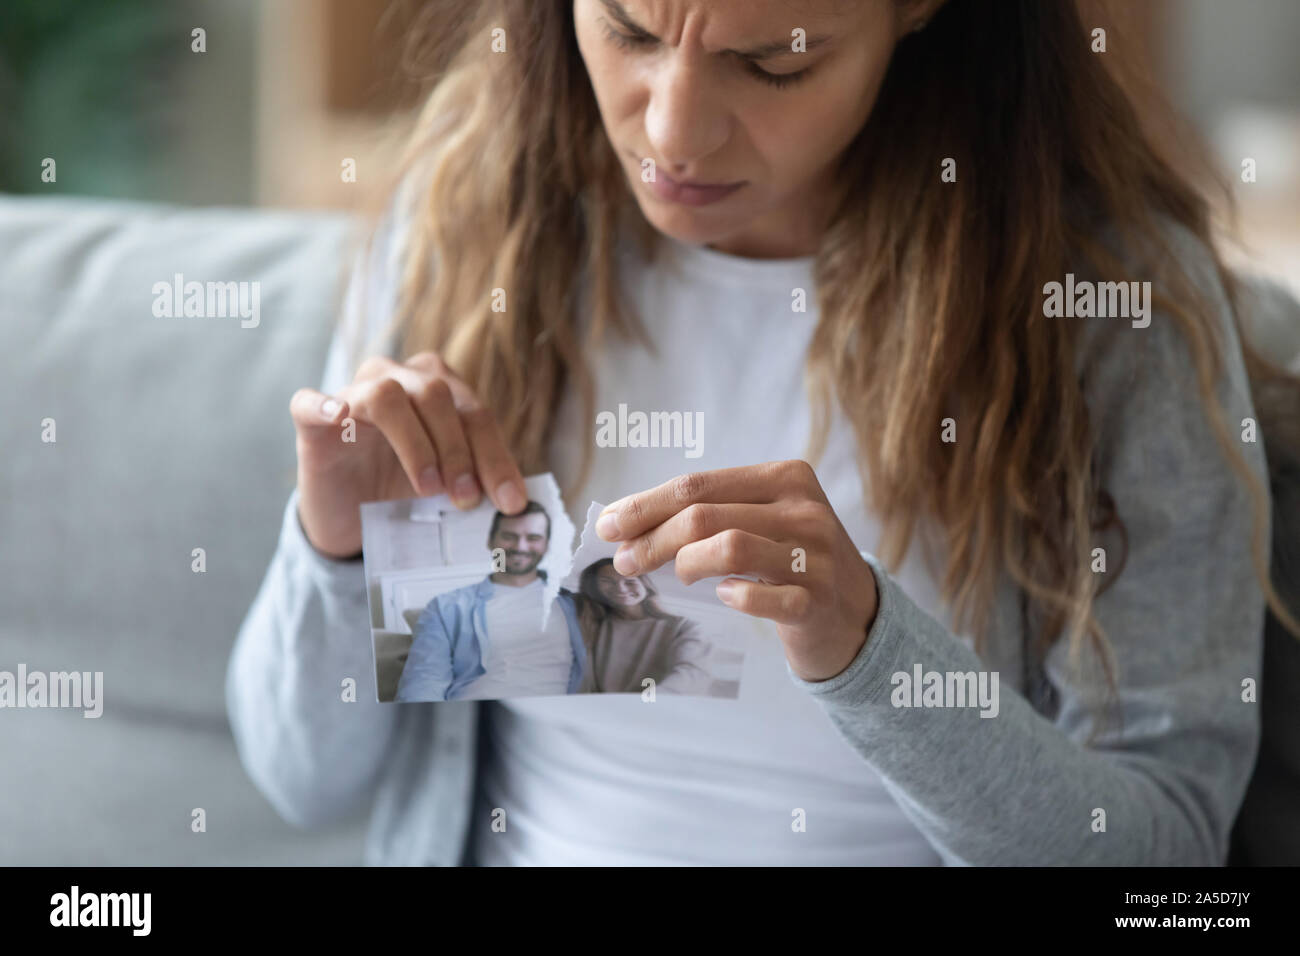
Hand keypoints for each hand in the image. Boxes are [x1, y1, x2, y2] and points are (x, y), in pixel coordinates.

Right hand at [290, 352, 526, 557]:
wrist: (348, 516)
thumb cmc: (403, 492)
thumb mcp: (447, 489)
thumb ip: (477, 483)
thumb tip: (518, 503)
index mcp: (440, 389)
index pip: (475, 414)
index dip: (496, 456)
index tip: (511, 501)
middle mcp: (398, 379)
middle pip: (437, 395)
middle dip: (459, 449)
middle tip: (467, 498)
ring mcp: (352, 393)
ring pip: (388, 395)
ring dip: (415, 442)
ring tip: (428, 487)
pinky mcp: (312, 420)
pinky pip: (311, 402)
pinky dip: (324, 405)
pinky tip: (339, 417)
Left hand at [594, 460, 878, 681]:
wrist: (855, 610)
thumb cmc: (789, 558)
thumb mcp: (760, 518)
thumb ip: (706, 512)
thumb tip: (622, 522)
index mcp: (786, 476)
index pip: (697, 485)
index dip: (645, 506)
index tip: (608, 525)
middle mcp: (804, 509)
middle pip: (704, 516)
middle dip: (652, 539)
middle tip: (625, 562)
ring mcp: (814, 555)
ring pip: (728, 548)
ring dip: (686, 564)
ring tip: (681, 574)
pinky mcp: (816, 601)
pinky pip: (758, 596)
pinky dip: (732, 596)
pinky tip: (725, 595)